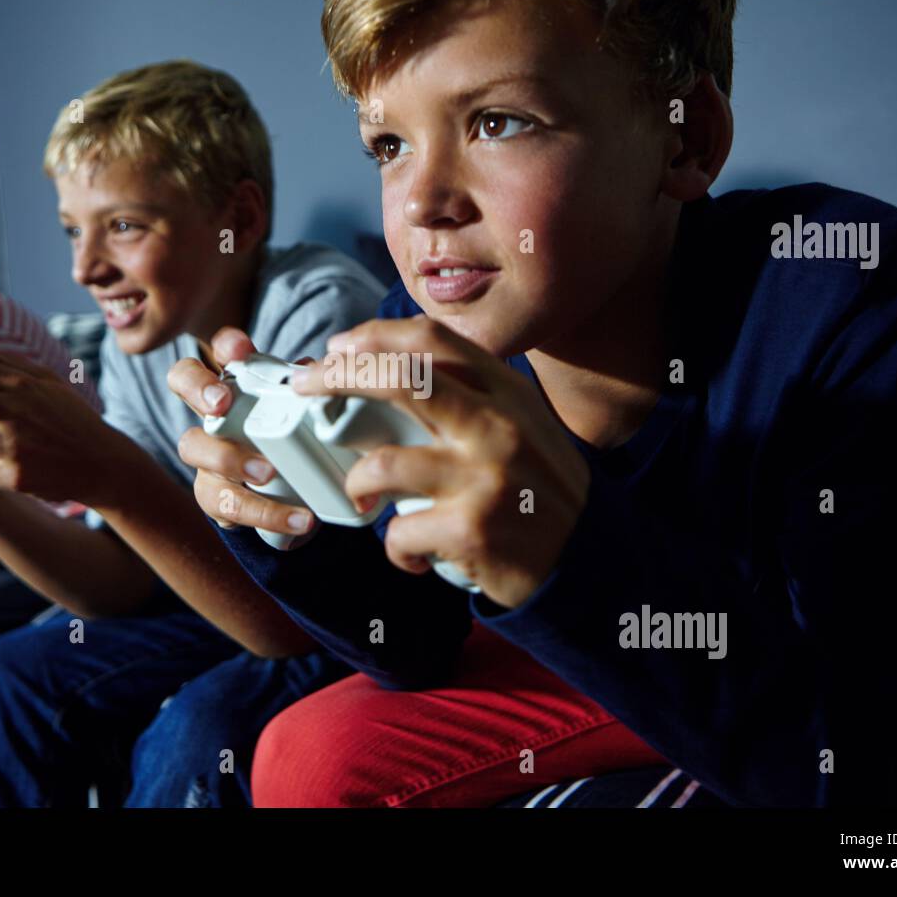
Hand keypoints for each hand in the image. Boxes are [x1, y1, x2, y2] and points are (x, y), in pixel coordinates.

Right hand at [166, 327, 316, 536]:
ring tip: (267, 473)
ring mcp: (206, 451)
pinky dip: (264, 512)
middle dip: (198, 388)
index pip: (218, 349)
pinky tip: (297, 518)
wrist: (287, 496)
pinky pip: (226, 502)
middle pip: (181, 380)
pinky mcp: (213, 494)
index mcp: (237, 382)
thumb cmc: (289, 440)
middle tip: (222, 404)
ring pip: (193, 446)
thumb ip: (306, 392)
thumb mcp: (303, 413)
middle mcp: (212, 411)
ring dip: (229, 458)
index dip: (225, 345)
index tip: (241, 351)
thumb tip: (318, 370)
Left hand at [290, 316, 590, 607]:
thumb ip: (471, 397)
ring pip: (381, 466)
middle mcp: (496, 426)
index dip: (374, 336)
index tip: (338, 348)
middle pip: (400, 380)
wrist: (590, 560)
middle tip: (306, 387)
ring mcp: (482, 479)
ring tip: (365, 497)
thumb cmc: (540, 489)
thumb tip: (388, 373)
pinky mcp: (470, 531)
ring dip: (358, 484)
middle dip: (338, 377)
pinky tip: (415, 555)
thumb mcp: (522, 424)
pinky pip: (398, 534)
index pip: (433, 339)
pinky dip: (396, 550)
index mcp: (505, 393)